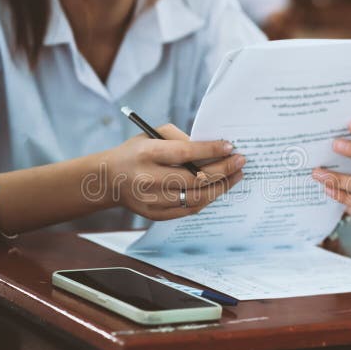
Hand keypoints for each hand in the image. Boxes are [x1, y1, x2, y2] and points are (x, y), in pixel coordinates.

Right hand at [106, 124, 244, 220]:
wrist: (110, 179)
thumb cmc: (137, 152)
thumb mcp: (152, 135)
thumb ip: (181, 139)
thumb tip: (212, 149)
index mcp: (147, 154)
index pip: (185, 153)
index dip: (211, 150)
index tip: (230, 147)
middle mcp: (148, 179)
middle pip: (195, 178)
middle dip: (223, 170)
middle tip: (240, 162)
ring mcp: (152, 200)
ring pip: (196, 197)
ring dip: (220, 187)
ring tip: (235, 176)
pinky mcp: (155, 214)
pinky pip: (189, 209)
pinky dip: (207, 199)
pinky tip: (218, 189)